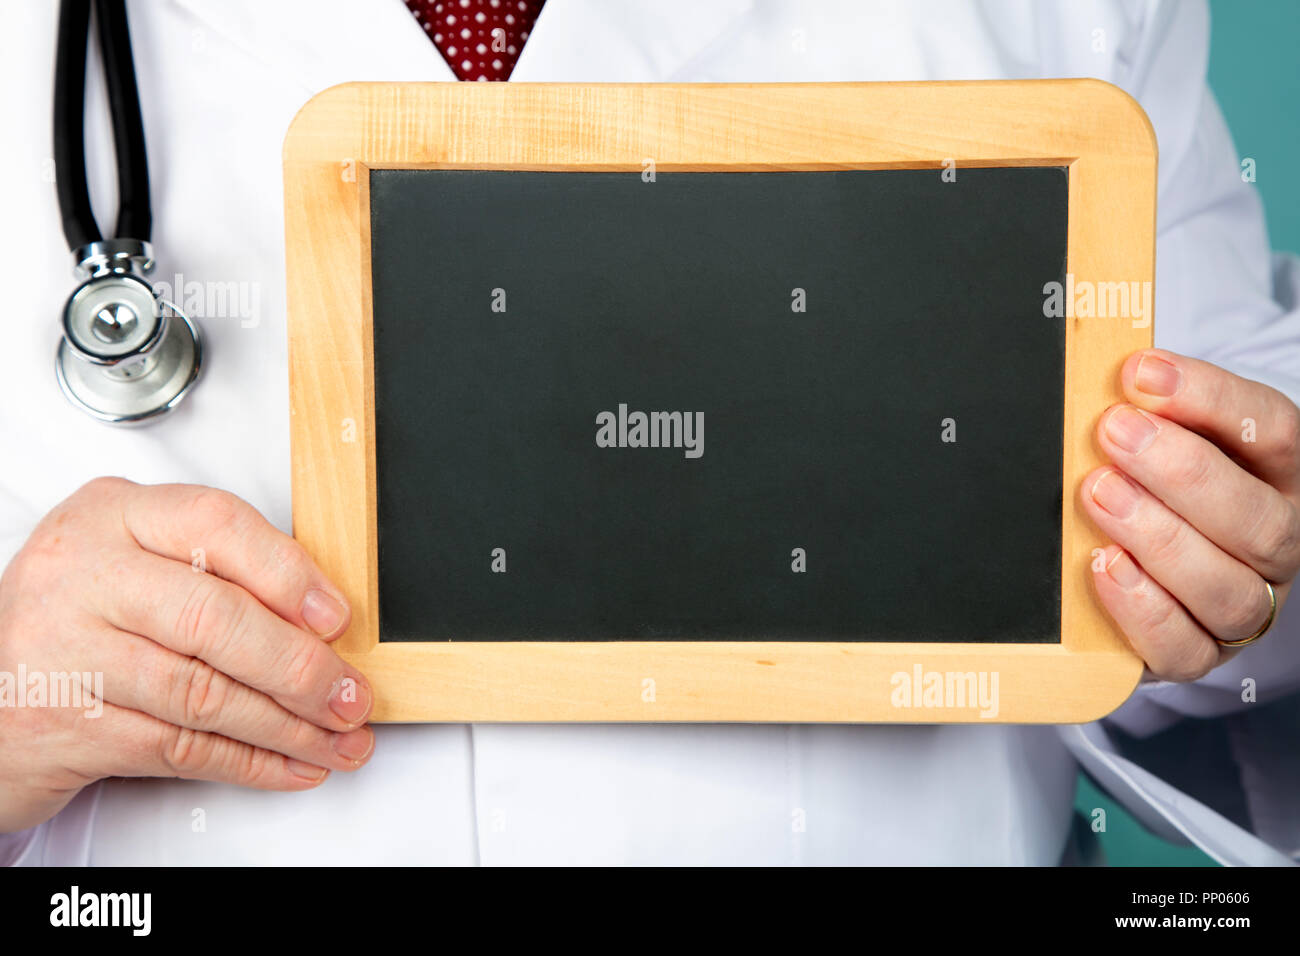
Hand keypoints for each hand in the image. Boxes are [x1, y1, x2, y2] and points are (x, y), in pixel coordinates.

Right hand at [0, 478, 373, 832]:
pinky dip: (249, 762)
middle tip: (350, 696)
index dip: (288, 573)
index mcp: (114, 516)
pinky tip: (291, 765)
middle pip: (215, 619)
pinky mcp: (69, 726)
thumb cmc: (81, 619)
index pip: (216, 524)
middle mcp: (84, 575)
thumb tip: (321, 619)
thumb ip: (218, 572)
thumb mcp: (139, 564)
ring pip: (203, 693)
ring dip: (287, 726)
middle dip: (300, 667)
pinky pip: (180, 748)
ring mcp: (68, 651)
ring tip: (336, 739)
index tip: (337, 617)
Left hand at [1081, 349, 1299, 680]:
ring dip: (1159, 538)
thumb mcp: (1159, 437)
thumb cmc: (1150, 482)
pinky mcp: (1198, 653)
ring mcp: (1244, 605)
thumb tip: (1113, 377)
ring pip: (1227, 590)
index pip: (1271, 432)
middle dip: (1181, 473)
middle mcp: (1276, 545)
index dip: (1209, 399)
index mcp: (1279, 476)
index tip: (1142, 374)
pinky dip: (1143, 609)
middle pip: (1258, 520)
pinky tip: (1104, 565)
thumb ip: (1147, 413)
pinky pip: (1183, 648)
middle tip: (1114, 434)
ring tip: (1099, 494)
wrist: (1142, 564)